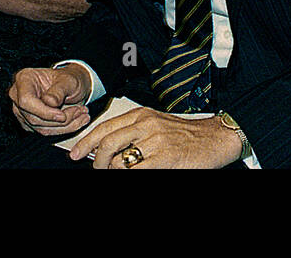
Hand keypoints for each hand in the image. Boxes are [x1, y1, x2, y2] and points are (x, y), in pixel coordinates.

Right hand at [8, 65, 91, 135]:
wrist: (71, 86)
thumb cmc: (67, 79)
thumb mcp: (68, 79)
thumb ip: (59, 90)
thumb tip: (50, 102)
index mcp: (24, 79)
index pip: (26, 101)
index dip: (44, 111)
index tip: (62, 115)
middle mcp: (19, 96)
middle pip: (34, 118)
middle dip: (60, 120)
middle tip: (80, 111)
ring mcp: (23, 112)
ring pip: (41, 128)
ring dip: (66, 125)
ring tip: (82, 115)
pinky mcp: (30, 124)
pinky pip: (46, 132)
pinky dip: (64, 129)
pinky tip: (77, 121)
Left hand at [68, 107, 242, 168]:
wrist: (215, 139)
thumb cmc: (185, 135)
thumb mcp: (156, 125)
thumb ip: (132, 133)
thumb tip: (107, 148)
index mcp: (141, 115)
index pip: (105, 127)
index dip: (87, 142)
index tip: (76, 153)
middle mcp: (146, 125)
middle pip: (108, 143)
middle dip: (95, 160)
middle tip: (94, 168)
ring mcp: (156, 142)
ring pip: (120, 160)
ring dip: (112, 170)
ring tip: (115, 172)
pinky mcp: (166, 159)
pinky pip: (136, 171)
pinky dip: (128, 174)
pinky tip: (130, 174)